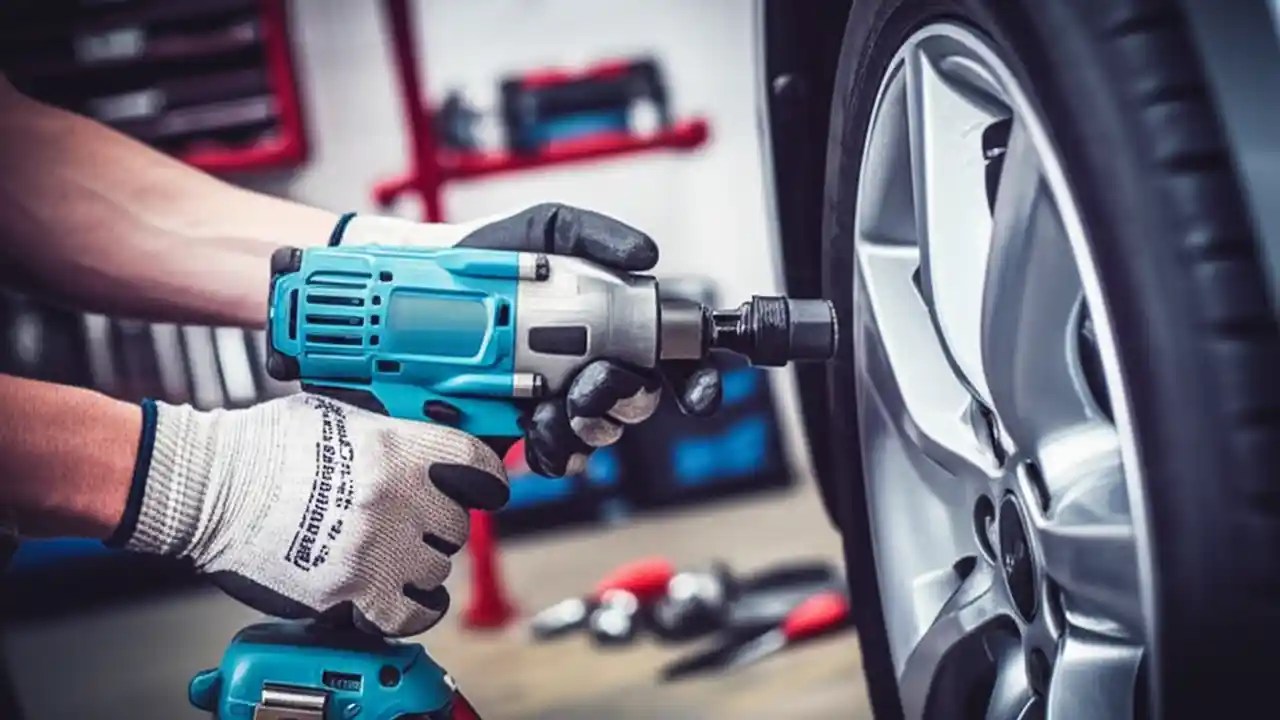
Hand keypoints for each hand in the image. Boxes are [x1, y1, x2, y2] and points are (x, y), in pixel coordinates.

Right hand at [116, 394, 507, 636]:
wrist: (209, 486)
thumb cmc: (263, 446)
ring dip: (420, 566)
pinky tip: (402, 598)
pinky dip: (412, 610)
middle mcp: (394, 497)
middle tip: (411, 523)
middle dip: (438, 525)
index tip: (486, 489)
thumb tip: (427, 430)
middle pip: (457, 524)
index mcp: (396, 448)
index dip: (487, 480)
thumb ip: (391, 427)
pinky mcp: (351, 590)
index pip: (478, 466)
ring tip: (392, 556)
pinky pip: (412, 614)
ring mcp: (375, 546)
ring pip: (437, 569)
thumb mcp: (339, 413)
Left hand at [337, 204, 723, 476]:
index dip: (698, 378)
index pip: (672, 354)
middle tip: (591, 383)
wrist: (412, 296)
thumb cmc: (482, 257)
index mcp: (610, 321)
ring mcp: (559, 400)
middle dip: (624, 399)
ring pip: (602, 433)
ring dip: (586, 426)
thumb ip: (595, 234)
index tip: (699, 392)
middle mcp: (591, 364)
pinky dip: (553, 450)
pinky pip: (557, 458)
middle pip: (641, 401)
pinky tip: (533, 427)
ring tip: (549, 405)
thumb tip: (647, 254)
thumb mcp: (541, 229)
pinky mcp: (523, 430)